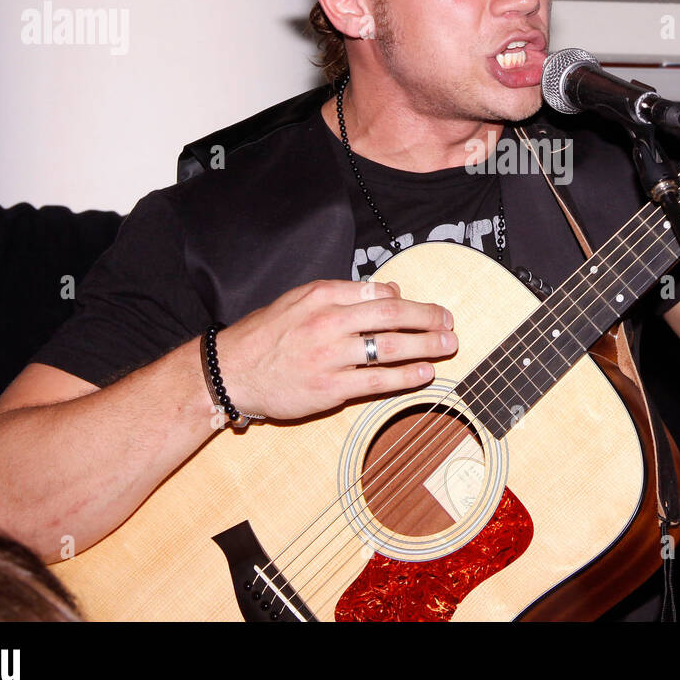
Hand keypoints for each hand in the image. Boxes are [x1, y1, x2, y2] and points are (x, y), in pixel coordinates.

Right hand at [213, 279, 455, 420]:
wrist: (230, 371)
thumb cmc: (266, 335)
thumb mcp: (298, 300)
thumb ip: (342, 295)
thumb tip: (389, 291)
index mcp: (321, 296)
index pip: (377, 291)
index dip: (408, 300)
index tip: (426, 308)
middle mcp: (328, 322)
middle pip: (392, 315)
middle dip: (428, 318)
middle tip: (449, 323)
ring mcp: (330, 356)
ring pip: (390, 347)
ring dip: (426, 346)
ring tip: (447, 346)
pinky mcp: (329, 388)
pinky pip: (377, 382)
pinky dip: (406, 376)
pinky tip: (425, 373)